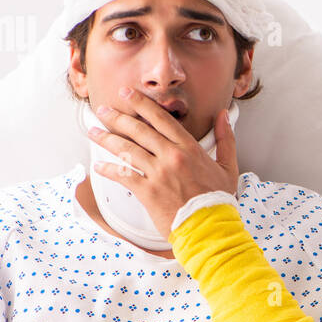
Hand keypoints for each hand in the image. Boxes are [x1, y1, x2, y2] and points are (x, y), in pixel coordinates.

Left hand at [88, 87, 239, 235]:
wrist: (210, 227)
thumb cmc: (218, 199)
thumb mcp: (228, 166)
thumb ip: (226, 138)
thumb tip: (223, 115)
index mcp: (189, 148)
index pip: (161, 119)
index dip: (141, 104)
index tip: (128, 94)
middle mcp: (171, 156)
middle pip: (139, 130)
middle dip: (117, 117)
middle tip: (103, 109)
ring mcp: (158, 174)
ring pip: (127, 150)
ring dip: (107, 139)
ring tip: (94, 131)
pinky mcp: (148, 192)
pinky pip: (123, 176)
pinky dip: (109, 169)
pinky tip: (98, 165)